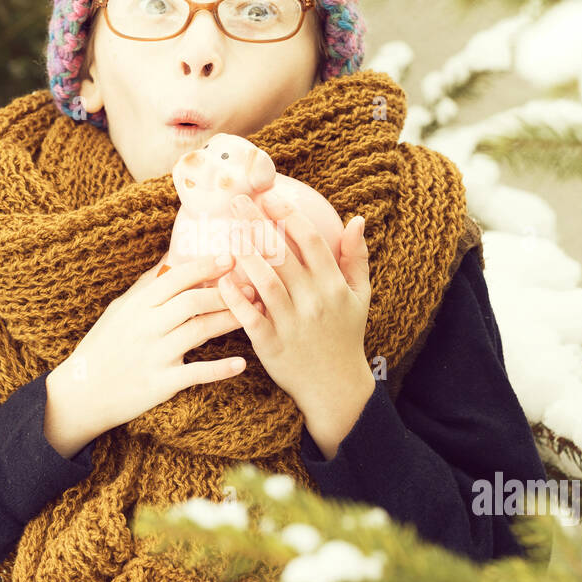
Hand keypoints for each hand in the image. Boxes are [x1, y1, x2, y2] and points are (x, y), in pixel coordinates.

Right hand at [45, 253, 265, 452]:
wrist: (82, 393)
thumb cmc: (103, 346)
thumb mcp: (120, 309)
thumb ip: (147, 285)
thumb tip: (171, 255)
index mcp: (137, 305)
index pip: (176, 278)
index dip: (205, 266)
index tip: (231, 257)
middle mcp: (146, 327)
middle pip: (192, 302)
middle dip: (226, 292)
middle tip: (254, 286)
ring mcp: (153, 355)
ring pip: (199, 332)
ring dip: (230, 320)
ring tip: (255, 313)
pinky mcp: (160, 383)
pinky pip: (195, 373)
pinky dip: (219, 369)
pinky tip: (241, 363)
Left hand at [217, 191, 373, 426]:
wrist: (336, 386)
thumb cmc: (345, 334)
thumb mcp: (360, 295)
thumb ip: (357, 257)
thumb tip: (357, 219)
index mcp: (333, 285)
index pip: (311, 241)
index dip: (289, 215)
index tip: (269, 194)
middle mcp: (314, 301)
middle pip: (283, 255)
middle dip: (258, 224)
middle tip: (237, 200)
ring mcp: (292, 324)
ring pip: (265, 282)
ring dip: (246, 255)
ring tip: (226, 233)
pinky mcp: (272, 345)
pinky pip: (251, 317)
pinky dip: (236, 298)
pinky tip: (221, 278)